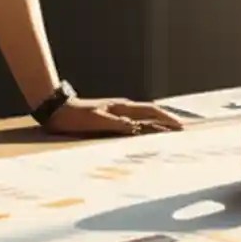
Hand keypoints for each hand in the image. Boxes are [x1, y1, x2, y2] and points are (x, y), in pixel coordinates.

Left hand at [43, 97, 184, 136]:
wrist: (58, 110)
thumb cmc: (75, 117)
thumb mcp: (95, 121)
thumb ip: (116, 124)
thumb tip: (136, 127)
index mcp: (122, 108)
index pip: (151, 111)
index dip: (166, 118)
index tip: (181, 126)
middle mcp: (123, 109)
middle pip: (151, 113)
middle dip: (167, 120)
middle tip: (183, 130)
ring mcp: (118, 113)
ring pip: (144, 118)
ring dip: (158, 124)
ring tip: (171, 133)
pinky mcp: (112, 118)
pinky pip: (135, 123)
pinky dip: (145, 127)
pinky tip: (147, 133)